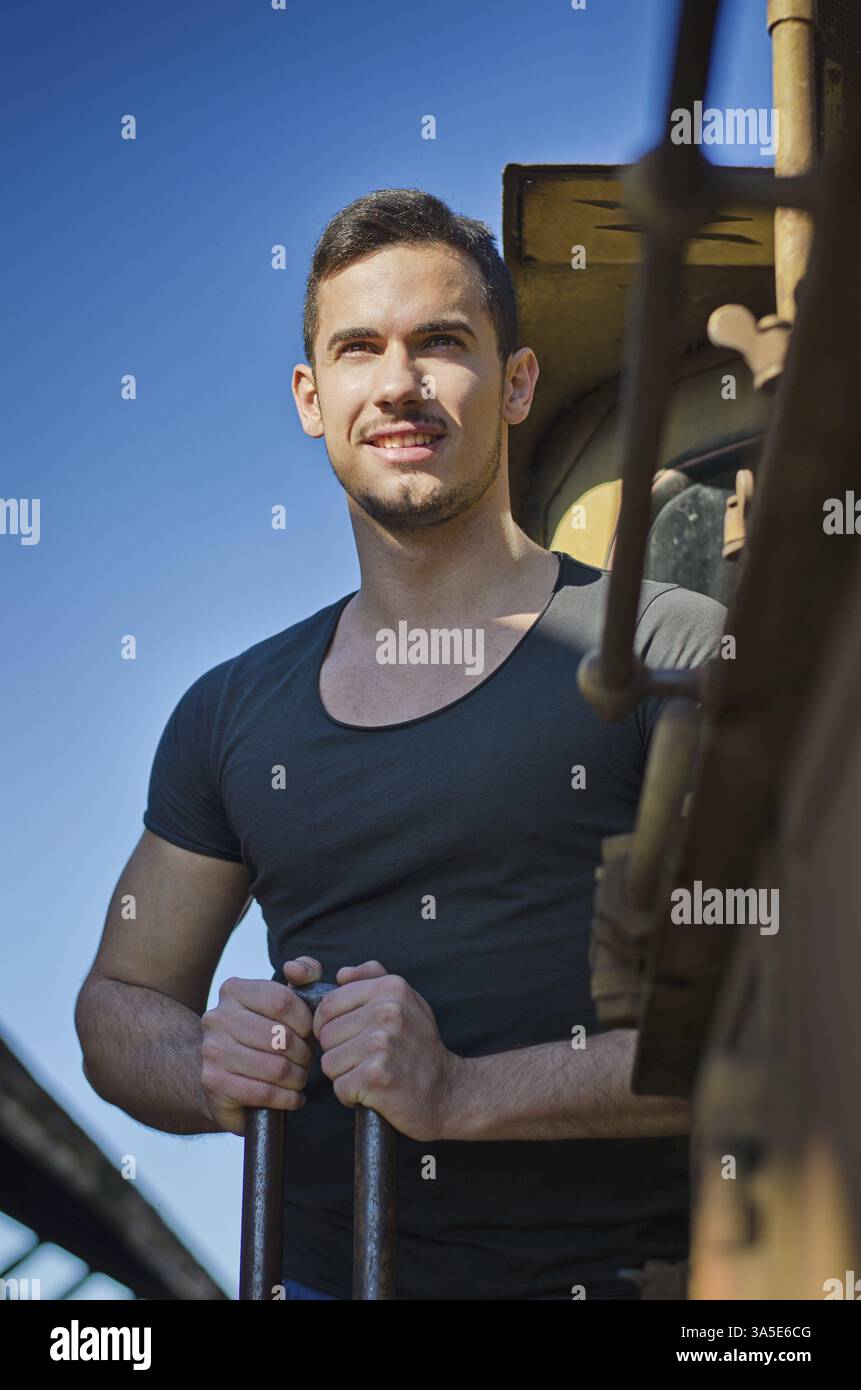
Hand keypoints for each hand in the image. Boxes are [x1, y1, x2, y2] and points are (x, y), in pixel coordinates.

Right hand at [200, 957, 321, 1135]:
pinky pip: (265, 1093)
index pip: (283, 1001)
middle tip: (306, 1062)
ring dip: (298, 1078)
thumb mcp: (285, 1000)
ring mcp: (212, 1050)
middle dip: (304, 1054)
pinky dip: (287, 1099)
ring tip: (299, 1079)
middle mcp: (217, 1017)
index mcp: (233, 990)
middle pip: (281, 1037)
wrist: (222, 1077)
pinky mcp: (213, 1082)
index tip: (311, 1034)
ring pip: (276, 1068)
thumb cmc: (264, 1035)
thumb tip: (295, 969)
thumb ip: (304, 974)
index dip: (307, 1022)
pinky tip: (293, 1097)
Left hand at [312, 961, 464, 1141]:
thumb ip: (373, 979)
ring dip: (345, 1075)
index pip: (329, 1004)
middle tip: (366, 1059)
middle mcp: (387, 1012)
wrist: (447, 1091)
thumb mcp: (406, 1002)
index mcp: (391, 988)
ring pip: (328, 1062)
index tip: (347, 1039)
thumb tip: (341, 974)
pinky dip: (352, 1096)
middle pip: (325, 1034)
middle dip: (338, 1052)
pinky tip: (374, 1091)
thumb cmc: (420, 1046)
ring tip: (371, 1073)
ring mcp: (381, 1044)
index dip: (328, 1026)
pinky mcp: (375, 1076)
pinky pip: (340, 1086)